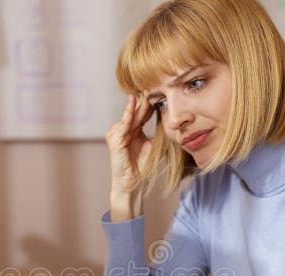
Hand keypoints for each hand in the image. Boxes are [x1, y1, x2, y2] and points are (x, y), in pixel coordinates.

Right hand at [105, 94, 153, 220]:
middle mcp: (123, 129)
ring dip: (137, 103)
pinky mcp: (114, 140)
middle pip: (136, 111)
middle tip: (152, 82)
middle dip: (144, 98)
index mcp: (133, 130)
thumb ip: (158, 132)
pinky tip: (133, 102)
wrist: (132, 183)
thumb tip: (169, 120)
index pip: (142, 113)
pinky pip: (123, 124)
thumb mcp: (154, 145)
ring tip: (144, 89)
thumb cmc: (142, 167)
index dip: (150, 102)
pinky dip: (128, 113)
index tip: (160, 88)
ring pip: (130, 115)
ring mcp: (117, 134)